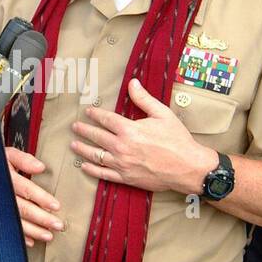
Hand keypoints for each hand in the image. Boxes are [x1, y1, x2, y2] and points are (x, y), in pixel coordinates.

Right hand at [2, 146, 63, 246]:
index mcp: (5, 178)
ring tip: (48, 235)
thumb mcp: (6, 154)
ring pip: (15, 221)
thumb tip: (40, 167)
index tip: (55, 206)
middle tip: (57, 225)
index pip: (26, 190)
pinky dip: (18, 236)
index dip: (41, 198)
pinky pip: (5, 228)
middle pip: (22, 209)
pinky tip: (30, 240)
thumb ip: (24, 159)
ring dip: (33, 230)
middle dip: (41, 219)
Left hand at [70, 78, 216, 195]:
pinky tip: (84, 166)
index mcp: (130, 130)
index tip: (88, 112)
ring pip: (96, 156)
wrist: (187, 167)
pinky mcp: (126, 178)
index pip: (106, 119)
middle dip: (84, 131)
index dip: (95, 114)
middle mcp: (122, 147)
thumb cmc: (177, 140)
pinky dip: (92, 170)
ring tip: (74, 145)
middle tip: (75, 127)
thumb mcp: (162, 114)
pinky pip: (104, 174)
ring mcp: (122, 164)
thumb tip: (133, 83)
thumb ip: (144, 99)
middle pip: (97, 137)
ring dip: (83, 150)